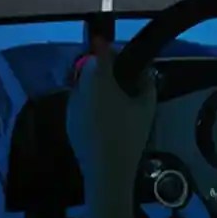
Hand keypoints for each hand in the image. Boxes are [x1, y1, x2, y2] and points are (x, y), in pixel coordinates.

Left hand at [66, 52, 156, 193]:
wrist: (106, 169)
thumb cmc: (129, 134)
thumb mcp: (147, 107)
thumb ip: (147, 84)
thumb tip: (146, 71)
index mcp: (99, 82)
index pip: (100, 54)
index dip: (108, 48)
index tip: (118, 50)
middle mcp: (81, 89)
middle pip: (88, 68)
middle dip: (102, 67)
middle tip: (121, 75)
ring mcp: (72, 106)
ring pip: (82, 85)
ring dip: (95, 84)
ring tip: (114, 96)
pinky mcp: (69, 121)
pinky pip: (79, 102)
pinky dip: (90, 101)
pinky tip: (105, 115)